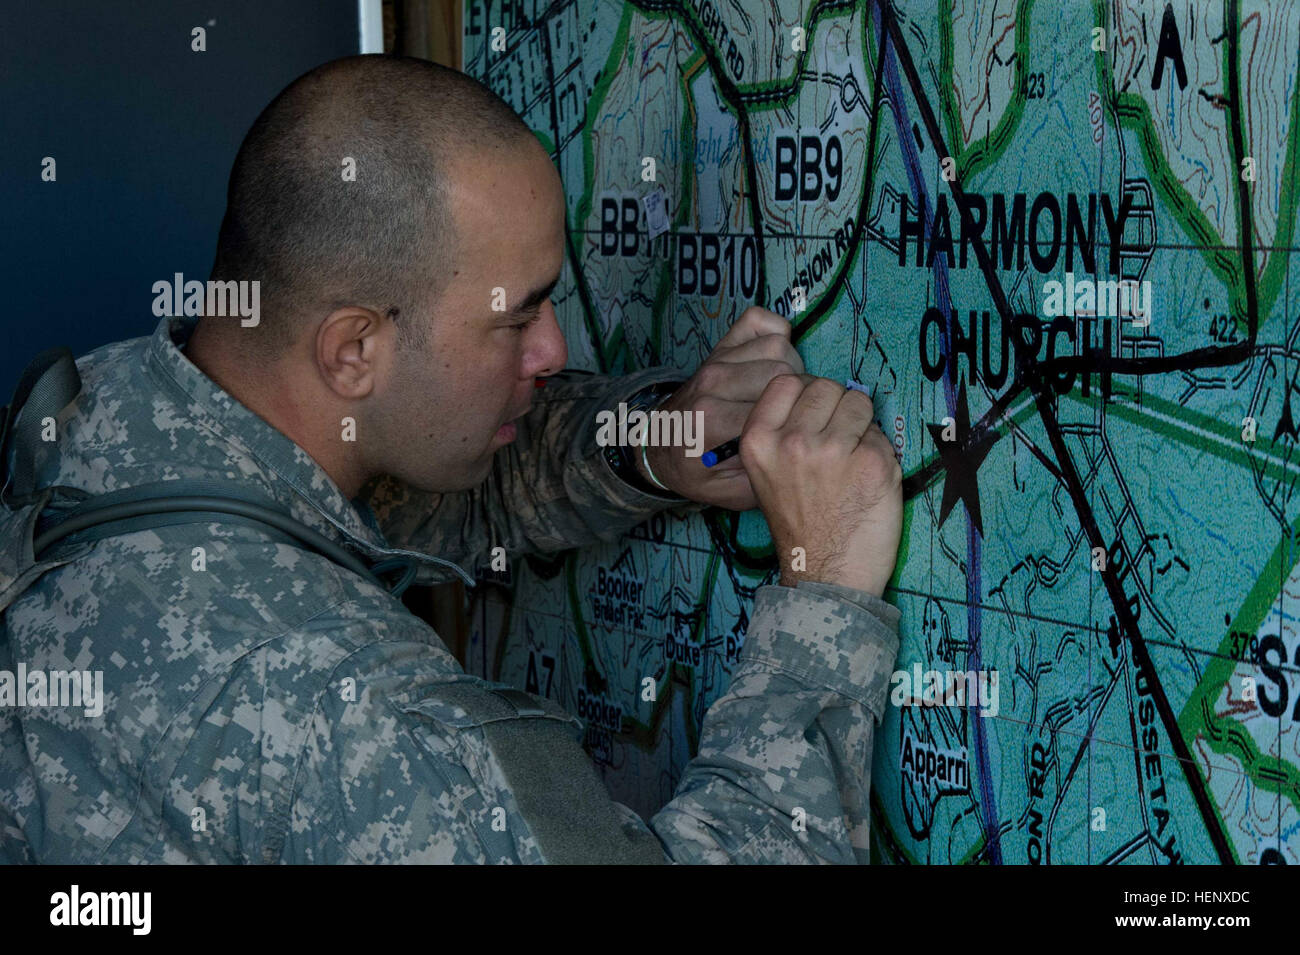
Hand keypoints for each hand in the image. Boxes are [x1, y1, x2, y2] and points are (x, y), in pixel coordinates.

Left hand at [638, 306, 802, 508]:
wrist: (658, 444)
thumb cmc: (696, 469)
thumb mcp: (730, 491)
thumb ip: (766, 477)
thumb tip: (801, 451)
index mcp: (711, 420)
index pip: (777, 403)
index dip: (797, 417)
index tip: (797, 431)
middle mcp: (713, 383)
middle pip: (783, 368)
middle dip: (798, 391)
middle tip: (793, 412)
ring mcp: (715, 360)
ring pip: (777, 344)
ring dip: (789, 365)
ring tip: (782, 391)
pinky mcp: (720, 346)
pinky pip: (759, 320)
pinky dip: (774, 331)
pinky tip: (772, 359)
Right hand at [738, 374, 902, 597]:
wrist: (825, 576)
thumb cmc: (800, 524)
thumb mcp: (767, 473)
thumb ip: (782, 431)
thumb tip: (822, 396)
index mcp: (758, 441)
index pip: (787, 381)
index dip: (806, 395)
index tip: (813, 417)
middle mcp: (791, 441)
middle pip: (825, 387)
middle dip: (836, 408)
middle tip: (835, 446)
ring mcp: (832, 451)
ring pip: (858, 401)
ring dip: (861, 426)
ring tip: (850, 462)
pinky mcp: (871, 463)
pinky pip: (881, 432)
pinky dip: (880, 452)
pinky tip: (866, 479)